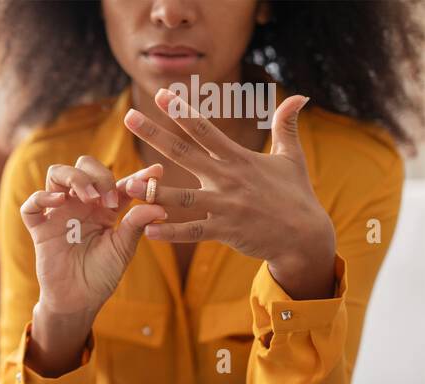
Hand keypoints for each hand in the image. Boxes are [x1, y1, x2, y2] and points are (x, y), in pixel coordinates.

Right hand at [21, 158, 166, 316]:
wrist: (79, 301)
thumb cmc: (102, 275)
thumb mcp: (124, 249)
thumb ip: (136, 224)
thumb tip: (159, 206)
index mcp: (104, 208)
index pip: (119, 182)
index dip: (137, 175)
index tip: (155, 173)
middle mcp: (80, 205)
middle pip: (83, 166)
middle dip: (99, 174)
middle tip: (111, 197)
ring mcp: (58, 213)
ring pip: (57, 174)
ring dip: (75, 178)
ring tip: (90, 197)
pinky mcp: (40, 228)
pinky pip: (31, 205)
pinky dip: (42, 197)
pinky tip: (59, 201)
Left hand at [120, 89, 336, 299]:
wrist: (307, 237)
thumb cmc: (296, 195)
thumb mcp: (292, 158)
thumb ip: (286, 126)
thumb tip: (300, 96)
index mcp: (239, 159)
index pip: (205, 129)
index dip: (181, 111)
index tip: (160, 94)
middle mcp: (229, 179)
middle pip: (184, 152)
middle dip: (154, 135)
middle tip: (128, 117)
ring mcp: (226, 205)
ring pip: (184, 197)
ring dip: (155, 191)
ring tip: (128, 185)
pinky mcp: (226, 231)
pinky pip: (194, 231)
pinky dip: (172, 232)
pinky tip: (149, 230)